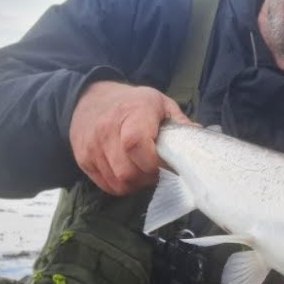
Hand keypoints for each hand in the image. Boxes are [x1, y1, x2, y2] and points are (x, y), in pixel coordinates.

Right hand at [68, 81, 193, 195]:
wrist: (90, 98)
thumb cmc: (132, 103)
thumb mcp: (160, 103)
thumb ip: (180, 123)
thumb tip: (200, 138)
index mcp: (132, 111)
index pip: (136, 144)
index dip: (153, 163)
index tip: (165, 164)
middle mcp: (107, 129)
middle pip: (128, 172)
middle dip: (148, 178)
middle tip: (156, 170)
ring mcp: (92, 146)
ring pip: (118, 183)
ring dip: (136, 184)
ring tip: (142, 170)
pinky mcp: (83, 160)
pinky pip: (107, 185)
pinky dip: (121, 185)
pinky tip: (128, 171)